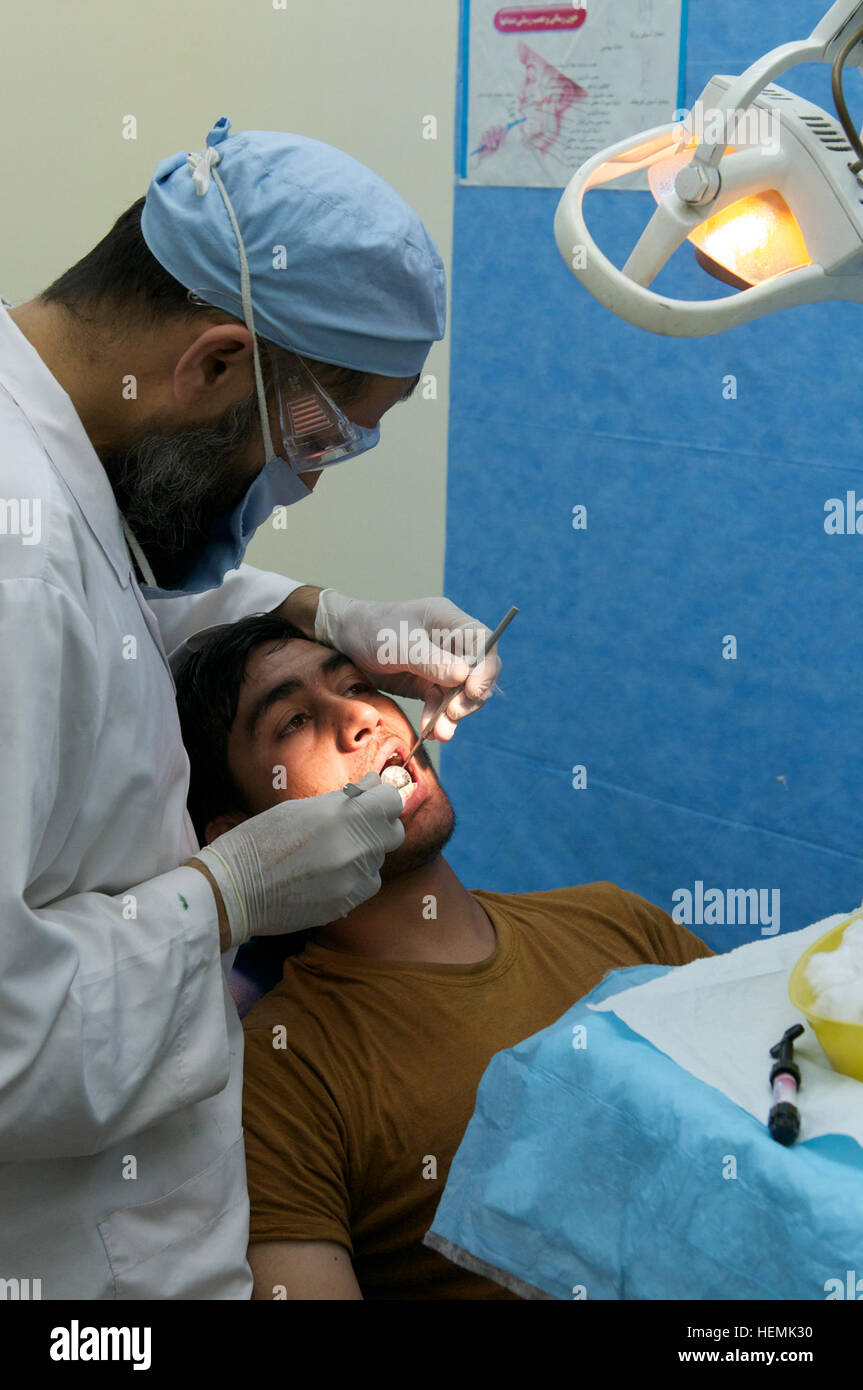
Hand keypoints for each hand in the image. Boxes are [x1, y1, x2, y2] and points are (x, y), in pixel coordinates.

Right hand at [191, 772, 403, 947]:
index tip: (369, 800)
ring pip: (377, 863)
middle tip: (353, 825)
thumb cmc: (258, 841)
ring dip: (363, 855)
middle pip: (393, 833)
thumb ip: (342, 799)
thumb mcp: (298, 808)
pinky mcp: (344, 905)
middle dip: (378, 826)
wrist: (232, 890)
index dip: (380, 799)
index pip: (391, 801)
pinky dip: (351, 879)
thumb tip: (371, 785)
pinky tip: (324, 875)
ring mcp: (352, 882)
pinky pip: (363, 887)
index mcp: (343, 817)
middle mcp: (355, 850)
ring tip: (328, 853)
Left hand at [315, 592, 501, 742]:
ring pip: (461, 693)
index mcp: (448, 621)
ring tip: (441, 733)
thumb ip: (431, 660)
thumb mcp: (398, 645)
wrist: (342, 641)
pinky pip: (441, 704)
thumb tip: (464, 675)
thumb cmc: (370, 630)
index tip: (473, 690)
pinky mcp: (427, 683)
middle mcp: (450, 643)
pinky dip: (437, 719)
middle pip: (479, 671)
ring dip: (453, 714)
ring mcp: (440, 664)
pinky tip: (429, 731)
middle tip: (454, 714)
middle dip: (470, 696)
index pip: (483, 641)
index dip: (486, 667)